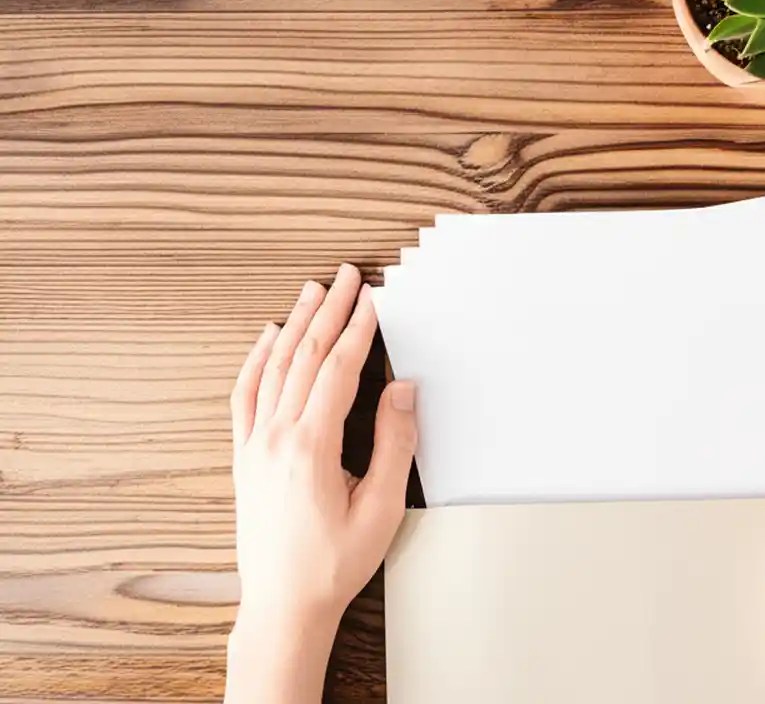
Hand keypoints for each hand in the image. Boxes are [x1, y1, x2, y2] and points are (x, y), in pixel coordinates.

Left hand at [224, 263, 416, 703]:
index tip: (372, 300)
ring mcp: (255, 446)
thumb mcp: (382, 507)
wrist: (284, 603)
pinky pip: (245, 395)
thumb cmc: (334, 563)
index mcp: (311, 447)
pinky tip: (267, 340)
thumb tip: (404, 389)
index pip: (338, 370)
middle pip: (304, 357)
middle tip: (346, 276)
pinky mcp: (245, 457)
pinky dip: (256, 361)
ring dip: (295, 325)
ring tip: (312, 291)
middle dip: (328, 312)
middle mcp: (276, 438)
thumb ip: (394, 442)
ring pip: (273, 369)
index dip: (358, 330)